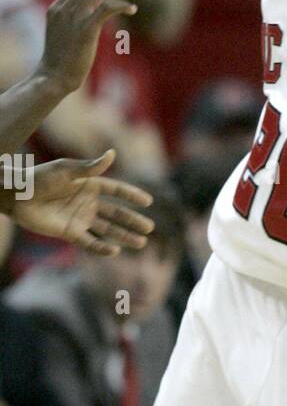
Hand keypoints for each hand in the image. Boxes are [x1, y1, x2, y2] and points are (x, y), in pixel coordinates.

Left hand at [13, 151, 154, 254]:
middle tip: (149, 227)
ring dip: (124, 236)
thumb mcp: (67, 170)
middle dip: (133, 221)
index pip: (116, 190)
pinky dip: (102, 248)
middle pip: (116, 213)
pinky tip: (115, 251)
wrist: (18, 196)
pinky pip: (90, 242)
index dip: (131, 196)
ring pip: (108, 229)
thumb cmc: (40, 178)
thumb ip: (91, 167)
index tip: (148, 202)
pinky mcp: (70, 232)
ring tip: (141, 243)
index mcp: (89, 184)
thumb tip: (113, 154)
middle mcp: (87, 202)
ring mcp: (80, 218)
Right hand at [37, 0, 136, 95]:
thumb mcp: (64, 34)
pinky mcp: (86, 30)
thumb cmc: (61, 61)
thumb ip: (76, 18)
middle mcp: (63, 10)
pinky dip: (121, 5)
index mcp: (56, 9)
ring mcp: (73, 18)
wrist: (54, 77)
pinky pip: (106, 8)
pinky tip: (132, 9)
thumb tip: (97, 8)